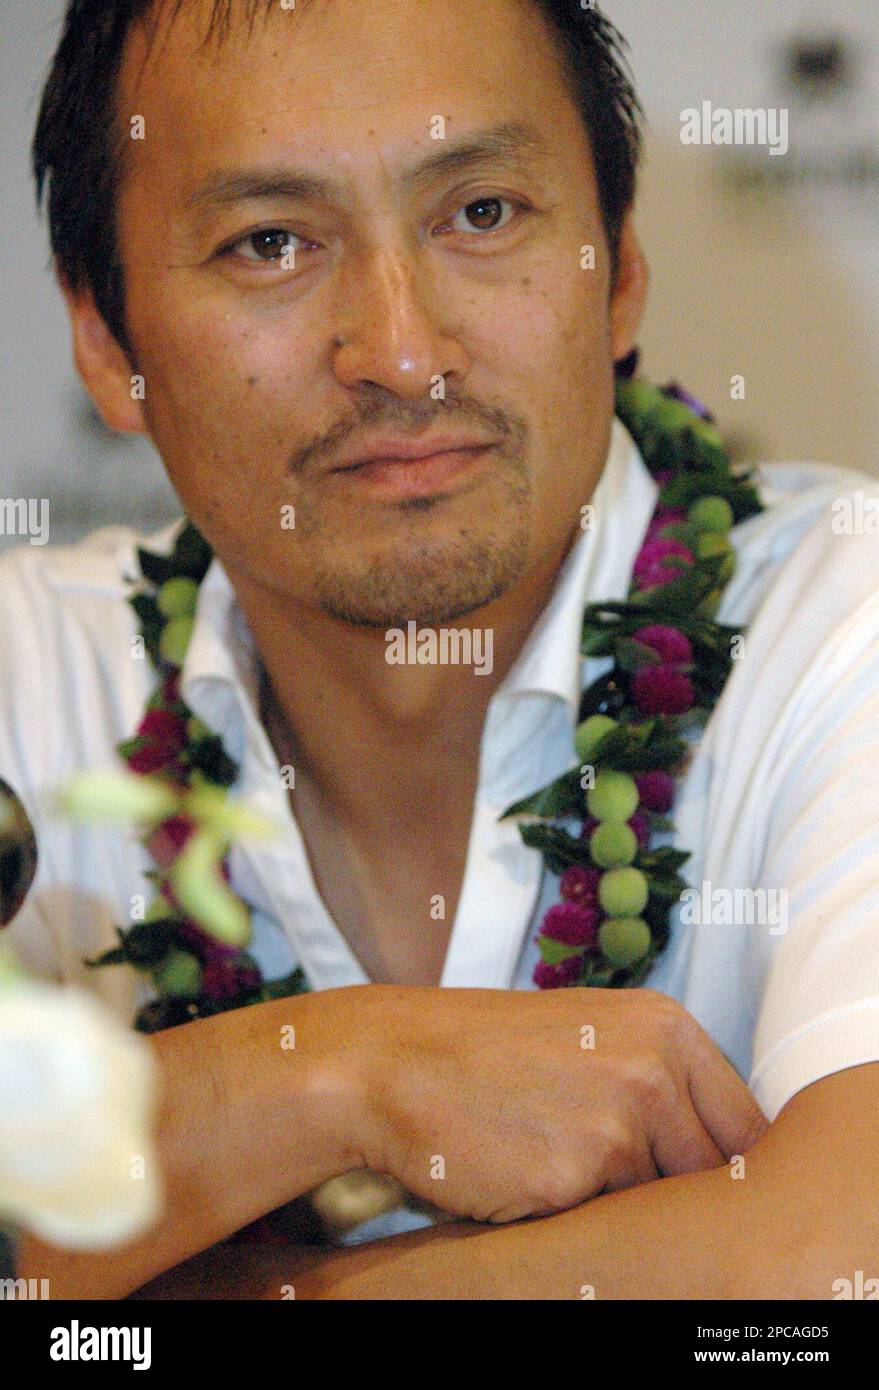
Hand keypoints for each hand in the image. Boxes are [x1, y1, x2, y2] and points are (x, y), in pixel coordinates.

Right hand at [347, 984, 767, 1222]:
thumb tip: (720, 1163)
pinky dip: (572, 1219)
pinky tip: (526, 1180)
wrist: (393, 1062)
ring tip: (552, 1164)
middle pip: (713, 1173)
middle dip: (671, 1192)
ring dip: (619, 1207)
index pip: (746, 1126)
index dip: (724, 1168)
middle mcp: (655, 1067)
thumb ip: (662, 1086)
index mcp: (666, 1026)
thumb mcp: (591, 1042)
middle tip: (605, 1181)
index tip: (696, 1190)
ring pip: (658, 1205)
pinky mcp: (575, 1174)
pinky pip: (602, 1225)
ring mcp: (620, 1120)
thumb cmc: (489, 1059)